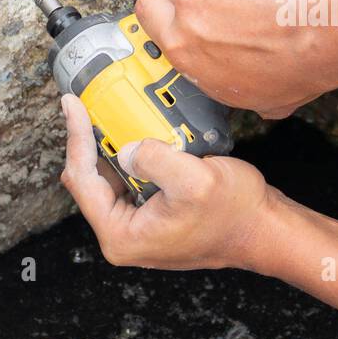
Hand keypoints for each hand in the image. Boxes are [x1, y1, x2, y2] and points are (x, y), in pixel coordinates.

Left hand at [58, 94, 271, 270]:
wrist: (265, 229)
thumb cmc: (236, 215)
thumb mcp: (195, 179)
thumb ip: (154, 159)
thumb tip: (128, 147)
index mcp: (122, 235)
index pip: (82, 180)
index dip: (76, 137)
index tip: (72, 105)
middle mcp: (124, 235)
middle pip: (91, 178)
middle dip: (94, 140)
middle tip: (92, 103)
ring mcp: (138, 226)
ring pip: (112, 176)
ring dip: (116, 145)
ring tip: (118, 114)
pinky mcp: (153, 215)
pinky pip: (133, 179)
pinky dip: (136, 154)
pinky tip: (144, 133)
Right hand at [135, 0, 337, 118]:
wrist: (328, 26)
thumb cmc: (297, 64)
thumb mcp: (260, 100)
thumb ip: (235, 84)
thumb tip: (249, 86)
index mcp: (187, 44)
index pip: (149, 13)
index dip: (161, 13)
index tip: (174, 16)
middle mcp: (195, 3)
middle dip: (219, 5)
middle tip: (250, 20)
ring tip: (278, 5)